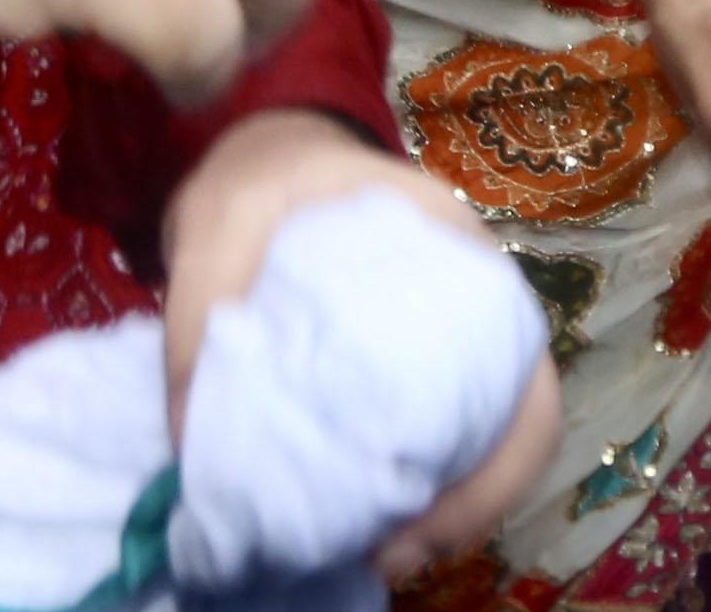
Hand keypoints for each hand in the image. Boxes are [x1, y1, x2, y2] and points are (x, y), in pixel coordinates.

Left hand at [161, 112, 562, 578]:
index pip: (520, 361)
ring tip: (368, 554)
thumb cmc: (261, 177)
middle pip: (515, 422)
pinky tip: (355, 522)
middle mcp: (476, 302)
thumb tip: (190, 445)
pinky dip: (405, 492)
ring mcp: (451, 340)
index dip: (494, 460)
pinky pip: (434, 442)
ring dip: (437, 511)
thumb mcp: (219, 219)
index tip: (417, 520)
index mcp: (456, 249)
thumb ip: (200, 311)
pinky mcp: (414, 372)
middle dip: (465, 508)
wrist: (267, 154)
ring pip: (480, 442)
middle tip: (386, 555)